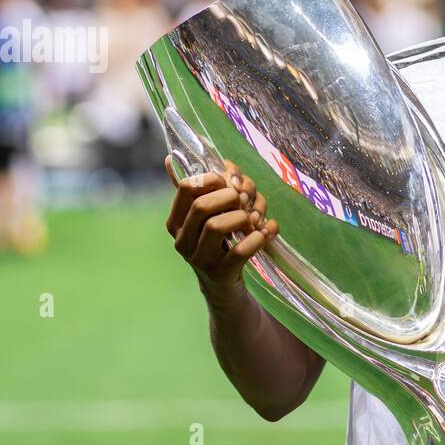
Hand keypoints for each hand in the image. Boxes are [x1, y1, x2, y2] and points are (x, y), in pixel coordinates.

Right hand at [164, 155, 277, 299]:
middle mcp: (182, 241)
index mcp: (176, 222)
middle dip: (229, 196)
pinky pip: (240, 251)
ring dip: (242, 216)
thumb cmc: (217, 244)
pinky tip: (268, 230)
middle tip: (244, 199)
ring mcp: (200, 260)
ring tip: (255, 218)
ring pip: (217, 226)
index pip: (186, 188)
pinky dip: (258, 237)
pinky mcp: (221, 273)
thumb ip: (203, 190)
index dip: (211, 178)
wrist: (223, 286)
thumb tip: (190, 158)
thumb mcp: (206, 217)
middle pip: (202, 206)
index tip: (228, 180)